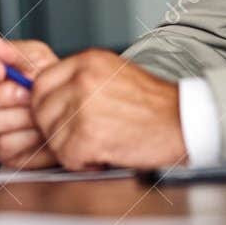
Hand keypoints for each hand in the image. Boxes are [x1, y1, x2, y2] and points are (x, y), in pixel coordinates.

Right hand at [0, 30, 59, 168]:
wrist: (73, 111)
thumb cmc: (50, 81)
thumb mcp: (37, 58)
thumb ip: (12, 51)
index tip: (0, 69)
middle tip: (25, 93)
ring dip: (17, 115)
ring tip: (37, 110)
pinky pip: (3, 144)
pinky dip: (26, 136)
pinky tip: (40, 129)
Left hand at [30, 50, 186, 169]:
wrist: (184, 122)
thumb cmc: (154, 104)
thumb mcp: (114, 74)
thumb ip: (80, 80)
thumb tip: (49, 96)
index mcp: (88, 61)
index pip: (41, 83)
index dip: (46, 106)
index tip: (57, 118)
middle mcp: (83, 78)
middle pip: (41, 110)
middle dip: (55, 129)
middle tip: (79, 136)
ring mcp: (84, 106)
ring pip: (52, 135)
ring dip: (70, 148)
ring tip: (98, 144)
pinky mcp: (90, 135)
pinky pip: (67, 156)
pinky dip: (83, 163)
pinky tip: (104, 154)